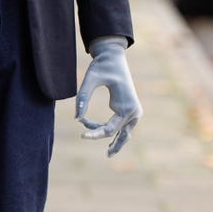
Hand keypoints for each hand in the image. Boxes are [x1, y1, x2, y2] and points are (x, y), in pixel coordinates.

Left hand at [75, 37, 141, 156]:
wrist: (113, 57)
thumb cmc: (101, 66)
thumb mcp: (90, 80)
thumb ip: (83, 98)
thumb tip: (76, 119)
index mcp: (126, 107)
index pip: (109, 130)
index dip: (94, 134)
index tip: (80, 134)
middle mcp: (134, 112)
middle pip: (116, 133)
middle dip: (99, 134)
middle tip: (83, 137)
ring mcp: (135, 112)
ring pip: (123, 133)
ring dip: (113, 140)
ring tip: (108, 154)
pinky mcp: (132, 110)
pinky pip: (123, 126)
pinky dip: (113, 131)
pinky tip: (104, 136)